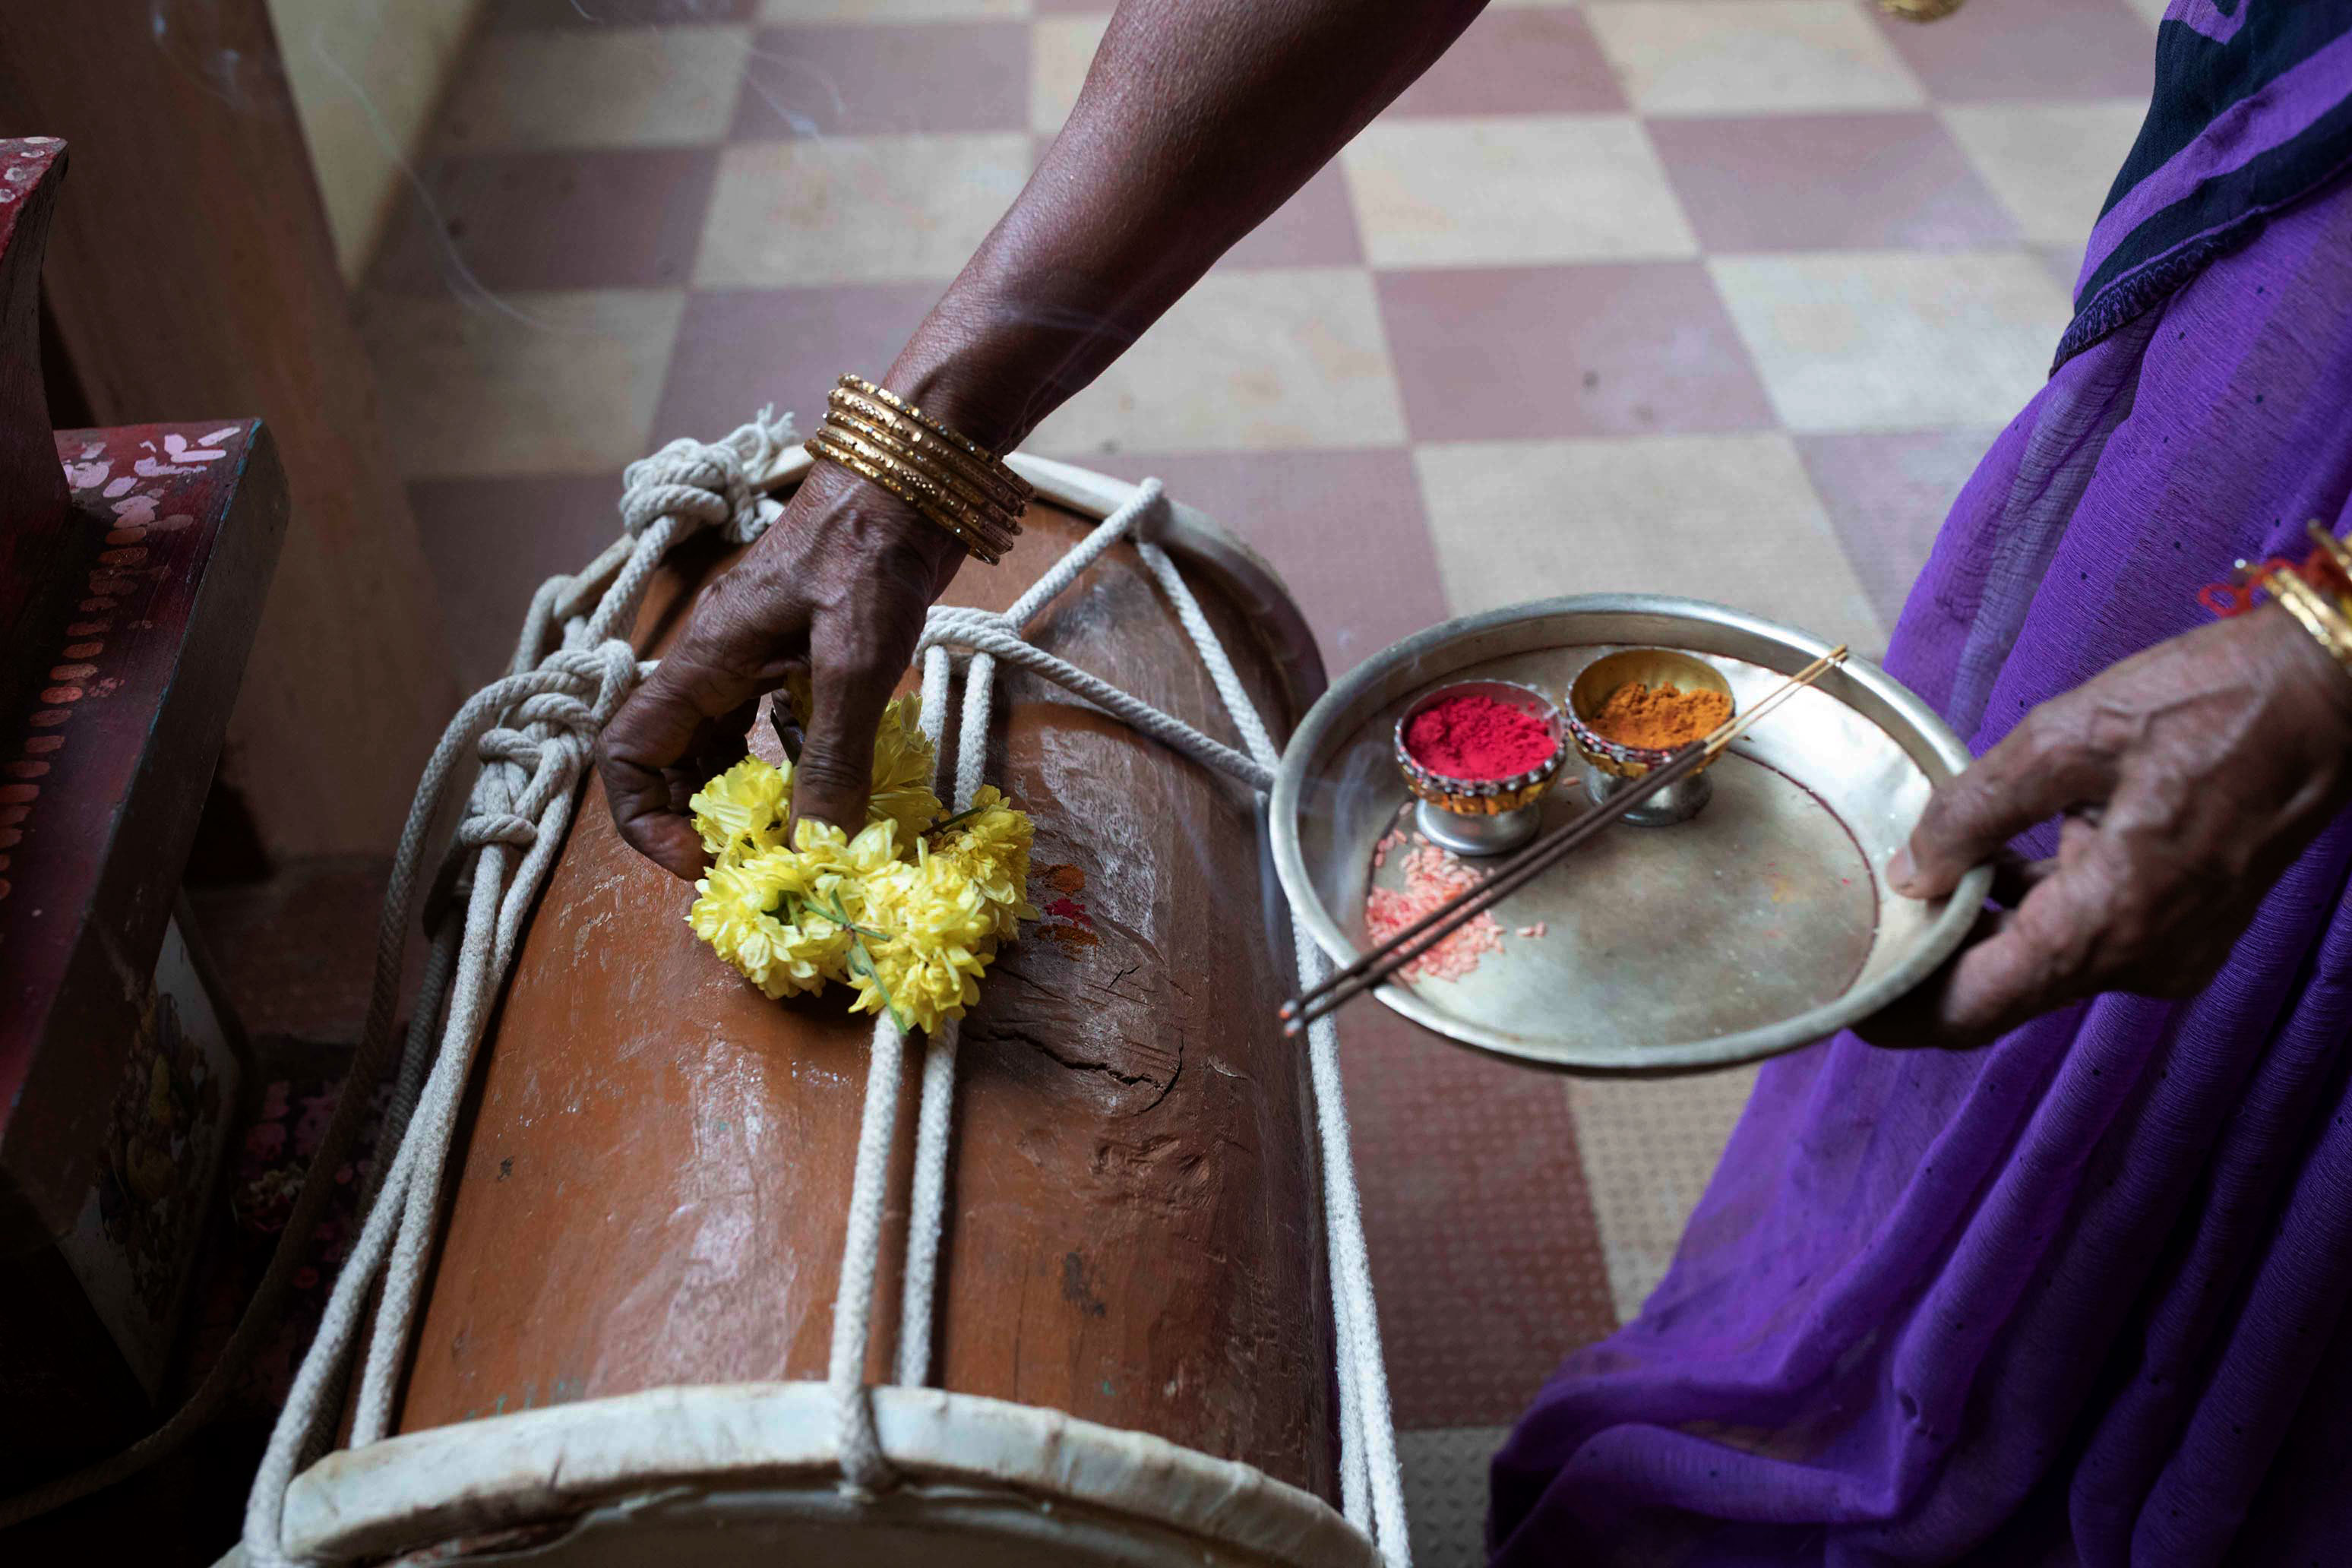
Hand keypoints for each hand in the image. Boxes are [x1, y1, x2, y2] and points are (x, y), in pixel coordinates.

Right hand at [595, 462, 963, 878]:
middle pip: (673, 760)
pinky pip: (773, 727)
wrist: (914, 479)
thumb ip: (834, 756)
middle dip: (700, 820)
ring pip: (724, 748)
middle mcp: (717, 664)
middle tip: (755, 865)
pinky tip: (830, 789)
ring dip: (749, 800)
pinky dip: (792, 767)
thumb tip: (816, 848)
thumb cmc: (871, 551)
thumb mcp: (856, 662)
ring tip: (794, 843)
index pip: (627, 751)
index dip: (646, 818)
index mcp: (705, 660)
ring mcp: (758, 661)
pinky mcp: (800, 658)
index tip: (701, 860)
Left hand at [1859, 605, 2351, 1047]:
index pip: (1975, 1006)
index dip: (1902, 1011)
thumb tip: (1910, 873)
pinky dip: (2034, 911)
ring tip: (1914, 885)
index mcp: (2109, 923)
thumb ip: (1975, 811)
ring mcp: (2170, 946)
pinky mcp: (2184, 923)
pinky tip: (1992, 865)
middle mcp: (2142, 957)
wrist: (2330, 693)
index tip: (1849, 995)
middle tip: (1864, 928)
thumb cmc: (2211, 702)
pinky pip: (2088, 936)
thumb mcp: (2069, 738)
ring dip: (1982, 932)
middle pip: (2004, 990)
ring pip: (2045, 962)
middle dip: (1934, 966)